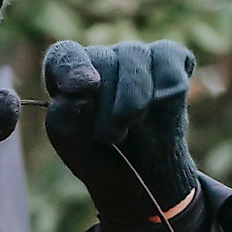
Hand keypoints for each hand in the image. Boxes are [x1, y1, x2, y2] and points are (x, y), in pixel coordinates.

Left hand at [43, 39, 198, 222]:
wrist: (145, 177)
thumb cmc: (103, 159)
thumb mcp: (75, 150)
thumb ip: (65, 122)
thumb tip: (79, 93)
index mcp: (68, 79)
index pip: (63, 56)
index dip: (71, 68)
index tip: (84, 89)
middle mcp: (101, 61)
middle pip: (101, 58)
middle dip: (106, 102)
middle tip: (108, 137)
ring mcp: (135, 58)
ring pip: (133, 55)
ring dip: (134, 95)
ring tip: (131, 123)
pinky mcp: (168, 60)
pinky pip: (167, 55)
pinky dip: (166, 79)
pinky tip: (163, 100)